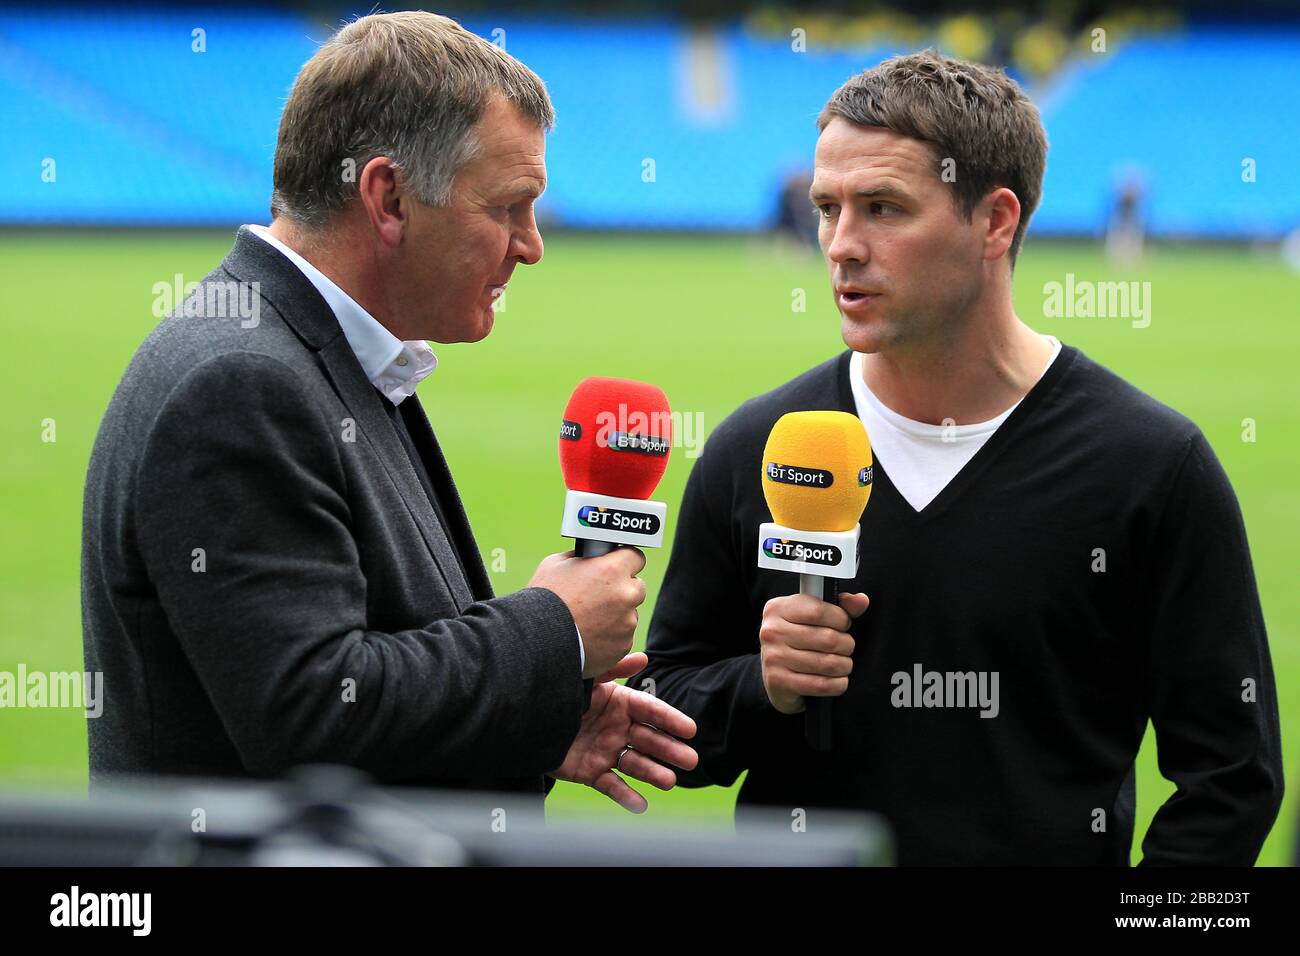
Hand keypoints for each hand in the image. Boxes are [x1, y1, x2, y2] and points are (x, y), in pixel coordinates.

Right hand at [528, 548, 647, 677]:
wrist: (535, 640)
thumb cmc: (543, 600)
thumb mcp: (556, 565)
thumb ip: (581, 559)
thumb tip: (589, 557)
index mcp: (612, 570)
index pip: (635, 557)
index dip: (624, 561)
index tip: (617, 567)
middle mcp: (625, 595)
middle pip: (636, 587)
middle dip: (622, 590)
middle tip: (599, 596)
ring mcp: (626, 622)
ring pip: (629, 614)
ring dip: (616, 615)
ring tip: (588, 620)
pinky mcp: (622, 645)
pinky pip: (622, 636)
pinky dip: (610, 636)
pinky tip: (589, 635)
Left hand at [549, 653, 697, 811]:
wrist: (526, 717)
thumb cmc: (560, 692)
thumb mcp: (587, 678)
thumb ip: (613, 669)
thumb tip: (643, 658)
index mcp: (620, 703)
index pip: (650, 710)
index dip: (670, 719)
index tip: (690, 729)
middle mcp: (618, 728)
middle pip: (649, 739)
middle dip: (670, 749)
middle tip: (691, 760)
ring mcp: (606, 751)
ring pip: (635, 764)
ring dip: (653, 773)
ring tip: (670, 781)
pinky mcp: (591, 772)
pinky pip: (611, 786)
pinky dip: (626, 796)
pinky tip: (641, 804)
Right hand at [759, 591, 868, 714]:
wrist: (774, 675)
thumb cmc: (798, 640)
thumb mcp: (812, 617)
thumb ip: (839, 606)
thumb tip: (861, 601)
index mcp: (778, 608)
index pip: (819, 611)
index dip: (841, 619)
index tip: (843, 624)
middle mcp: (772, 631)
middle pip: (828, 639)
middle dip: (846, 645)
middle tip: (845, 647)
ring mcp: (773, 657)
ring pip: (828, 663)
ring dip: (844, 665)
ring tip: (843, 663)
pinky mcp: (778, 681)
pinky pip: (822, 684)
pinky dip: (838, 684)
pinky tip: (837, 680)